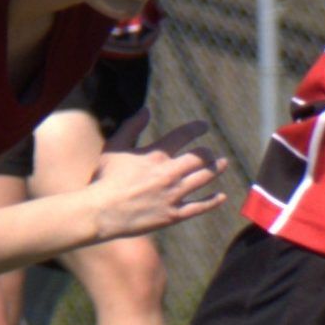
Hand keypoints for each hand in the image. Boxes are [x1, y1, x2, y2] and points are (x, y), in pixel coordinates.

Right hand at [83, 114, 226, 241]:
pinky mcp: (173, 215)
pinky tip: (221, 196)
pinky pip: (199, 207)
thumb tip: (146, 109)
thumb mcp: (115, 147)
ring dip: (216, 169)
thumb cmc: (104, 178)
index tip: (203, 126)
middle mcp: (169, 173)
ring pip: (204, 178)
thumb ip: (132, 126)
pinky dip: (212, 201)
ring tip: (223, 164)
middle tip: (211, 153)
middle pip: (201, 157)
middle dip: (209, 152)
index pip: (185, 134)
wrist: (101, 212)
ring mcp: (173, 195)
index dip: (197, 128)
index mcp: (156, 155)